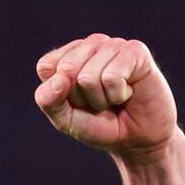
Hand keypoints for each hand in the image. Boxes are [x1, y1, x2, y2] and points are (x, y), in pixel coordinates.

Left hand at [34, 33, 177, 159]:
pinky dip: (118, 95)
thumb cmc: (100, 125)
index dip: (59, 94)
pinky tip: (127, 92)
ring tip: (114, 98)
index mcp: (68, 56)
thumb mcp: (65, 120)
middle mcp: (91, 45)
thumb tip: (59, 78)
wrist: (137, 139)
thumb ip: (49, 101)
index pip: (46, 66)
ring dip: (101, 98)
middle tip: (98, 102)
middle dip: (81, 97)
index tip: (77, 102)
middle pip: (67, 69)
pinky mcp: (136, 50)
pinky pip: (112, 76)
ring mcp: (114, 45)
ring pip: (88, 76)